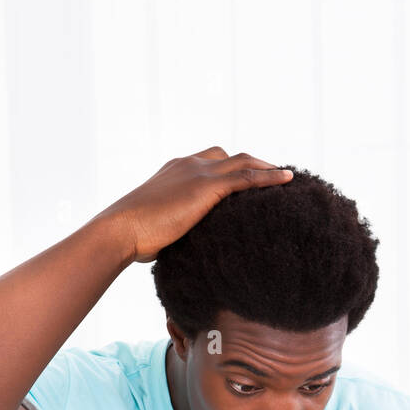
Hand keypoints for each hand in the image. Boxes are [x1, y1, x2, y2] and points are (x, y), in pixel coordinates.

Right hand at [97, 148, 292, 263]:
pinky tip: (288, 180)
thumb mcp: (156, 231)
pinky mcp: (207, 186)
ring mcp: (198, 172)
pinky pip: (247, 176)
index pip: (208, 162)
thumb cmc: (131, 238)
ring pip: (242, 161)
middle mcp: (188, 165)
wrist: (121, 231)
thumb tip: (176, 253)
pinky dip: (270, 177)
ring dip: (266, 167)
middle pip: (228, 156)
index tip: (244, 180)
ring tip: (287, 178)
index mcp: (174, 172)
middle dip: (251, 164)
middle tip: (271, 178)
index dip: (228, 168)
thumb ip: (171, 231)